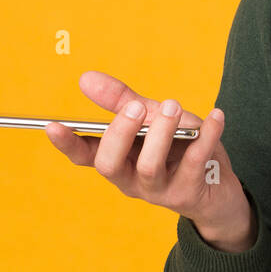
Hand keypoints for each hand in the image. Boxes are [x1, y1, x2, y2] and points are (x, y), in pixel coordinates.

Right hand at [45, 70, 255, 251]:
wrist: (218, 189)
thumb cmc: (179, 149)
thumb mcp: (152, 121)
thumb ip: (122, 102)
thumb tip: (85, 79)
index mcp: (119, 160)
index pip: (85, 156)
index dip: (68, 143)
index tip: (52, 125)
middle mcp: (132, 180)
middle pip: (109, 165)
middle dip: (120, 133)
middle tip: (136, 107)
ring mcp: (159, 190)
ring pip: (149, 167)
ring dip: (161, 133)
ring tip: (173, 107)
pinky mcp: (188, 192)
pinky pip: (195, 162)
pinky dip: (206, 136)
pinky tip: (215, 116)